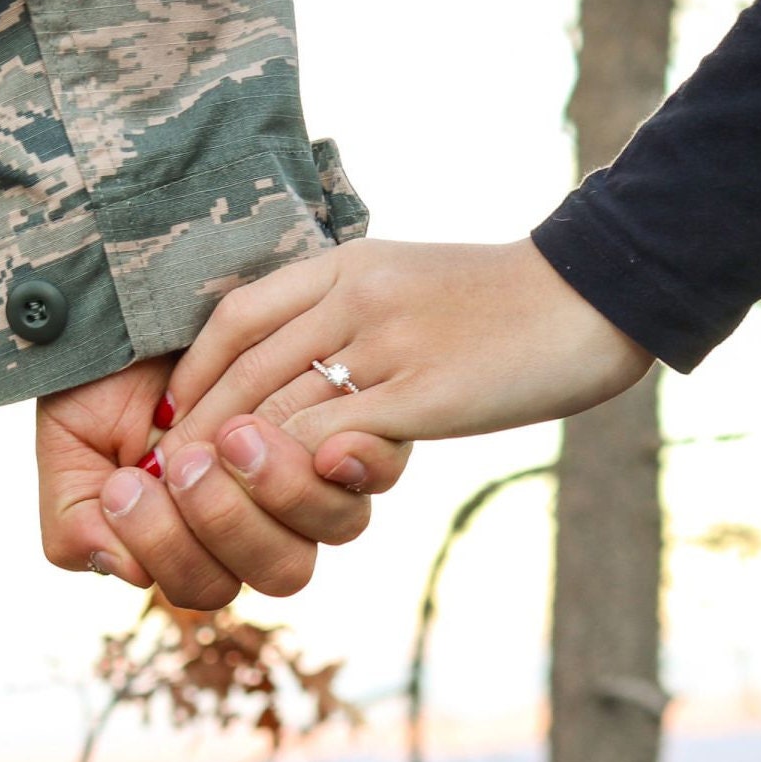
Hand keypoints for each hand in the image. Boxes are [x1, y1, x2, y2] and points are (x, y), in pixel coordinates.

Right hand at [36, 356, 410, 608]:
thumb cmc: (104, 376)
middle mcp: (268, 519)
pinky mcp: (356, 423)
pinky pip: (375, 468)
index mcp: (199, 539)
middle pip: (281, 570)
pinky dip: (351, 461)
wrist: (151, 290)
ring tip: (236, 432)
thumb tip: (123, 570)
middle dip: (228, 521)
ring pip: (335, 526)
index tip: (130, 482)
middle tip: (185, 460)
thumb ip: (76, 521)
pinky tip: (322, 439)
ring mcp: (318, 476)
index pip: (204, 584)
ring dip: (283, 489)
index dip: (172, 547)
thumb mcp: (72, 447)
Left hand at [156, 239, 653, 464]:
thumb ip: (357, 317)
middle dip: (196, 428)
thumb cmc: (508, 302)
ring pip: (277, 406)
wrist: (596, 293)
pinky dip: (290, 468)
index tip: (172, 416)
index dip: (194, 371)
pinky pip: (334, 434)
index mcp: (349, 264)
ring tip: (200, 497)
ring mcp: (389, 342)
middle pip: (245, 367)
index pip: (239, 315)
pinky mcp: (425, 392)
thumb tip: (313, 369)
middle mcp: (356, 295)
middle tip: (164, 477)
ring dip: (230, 458)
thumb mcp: (415, 282)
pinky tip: (270, 495)